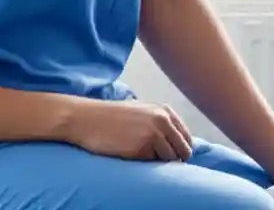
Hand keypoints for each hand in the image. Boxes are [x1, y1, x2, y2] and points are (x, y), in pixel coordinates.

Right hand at [63, 98, 193, 161]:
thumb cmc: (112, 117)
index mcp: (164, 110)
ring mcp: (153, 134)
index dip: (181, 149)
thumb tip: (179, 144)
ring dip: (158, 162)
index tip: (172, 155)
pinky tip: (131, 154)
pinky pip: (153, 164)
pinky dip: (145, 163)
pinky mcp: (142, 148)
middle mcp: (162, 120)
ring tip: (140, 154)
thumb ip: (161, 122)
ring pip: (169, 159)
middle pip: (183, 150)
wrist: (86, 119)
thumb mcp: (141, 111)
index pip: (186, 137)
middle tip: (157, 160)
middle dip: (174, 159)